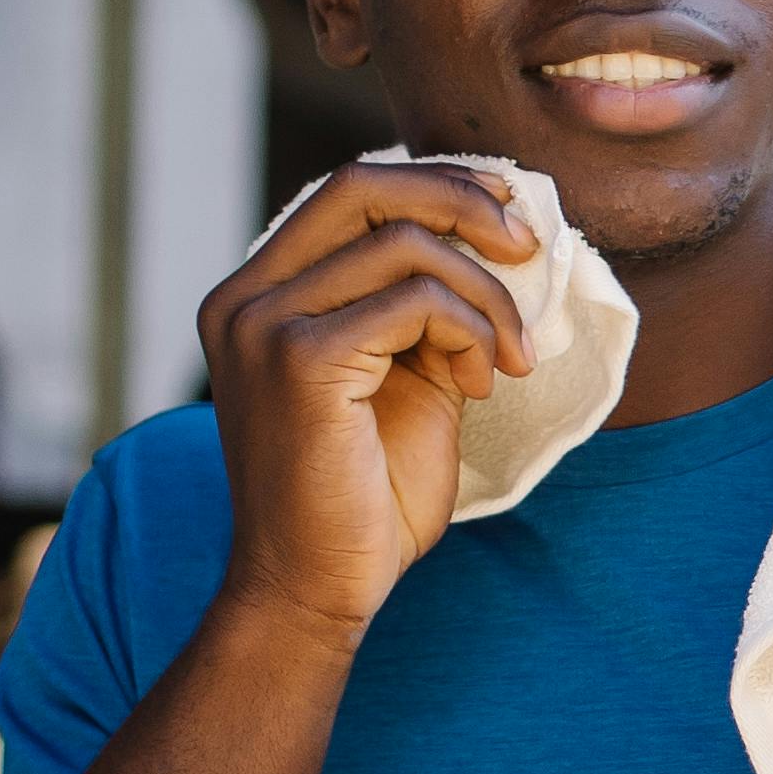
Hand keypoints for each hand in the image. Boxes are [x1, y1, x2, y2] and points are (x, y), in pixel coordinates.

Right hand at [198, 161, 541, 639]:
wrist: (318, 589)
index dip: (437, 183)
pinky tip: (481, 385)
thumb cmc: (365, 496)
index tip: (508, 215)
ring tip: (508, 359)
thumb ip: (422, 304)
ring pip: (404, 244)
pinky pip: (414, 301)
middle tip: (527, 248)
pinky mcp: (297, 359)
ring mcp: (262, 324)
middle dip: (462, 201)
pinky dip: (470, 332)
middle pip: (362, 185)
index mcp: (259, 293)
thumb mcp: (403, 374)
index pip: (349, 191)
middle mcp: (244, 297)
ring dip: (484, 297)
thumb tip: (493, 229)